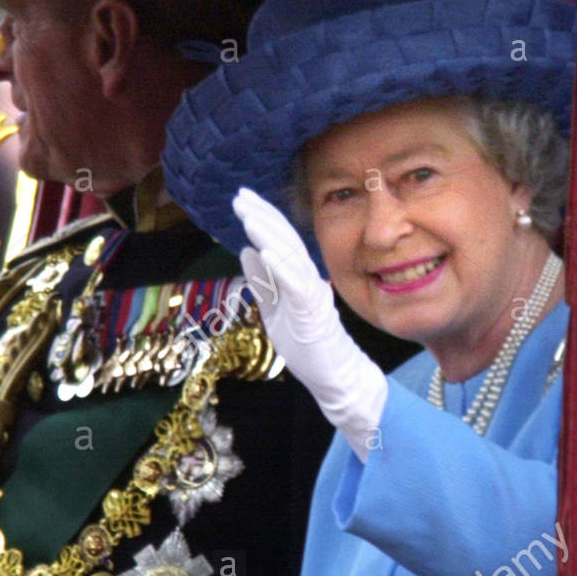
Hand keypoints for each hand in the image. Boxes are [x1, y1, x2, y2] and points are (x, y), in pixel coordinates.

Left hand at [233, 188, 387, 460]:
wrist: (336, 378)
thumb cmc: (309, 347)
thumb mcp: (275, 311)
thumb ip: (263, 283)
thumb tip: (247, 251)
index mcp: (298, 278)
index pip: (279, 241)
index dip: (262, 218)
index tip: (242, 199)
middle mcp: (308, 280)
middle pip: (285, 241)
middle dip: (262, 217)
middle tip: (240, 196)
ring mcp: (313, 296)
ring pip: (291, 258)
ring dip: (269, 235)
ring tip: (248, 216)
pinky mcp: (314, 314)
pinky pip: (297, 286)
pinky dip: (280, 267)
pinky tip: (264, 251)